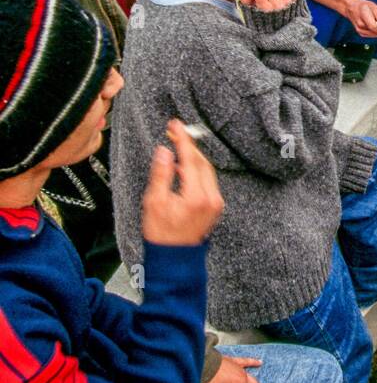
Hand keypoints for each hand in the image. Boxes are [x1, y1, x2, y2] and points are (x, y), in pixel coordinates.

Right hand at [142, 119, 224, 246]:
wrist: (174, 257)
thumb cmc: (162, 233)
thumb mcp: (154, 202)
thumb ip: (161, 174)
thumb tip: (164, 151)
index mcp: (196, 197)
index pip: (191, 160)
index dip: (183, 139)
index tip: (176, 125)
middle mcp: (211, 198)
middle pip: (202, 162)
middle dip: (188, 146)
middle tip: (175, 133)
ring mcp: (216, 203)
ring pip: (207, 170)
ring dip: (193, 158)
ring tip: (177, 148)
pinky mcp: (215, 206)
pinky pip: (208, 180)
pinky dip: (197, 170)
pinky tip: (184, 168)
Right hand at [345, 0, 376, 37]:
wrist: (352, 8)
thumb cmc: (363, 6)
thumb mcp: (373, 5)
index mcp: (363, 15)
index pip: (373, 26)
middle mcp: (360, 24)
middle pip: (374, 31)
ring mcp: (359, 30)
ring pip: (374, 34)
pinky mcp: (360, 33)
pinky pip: (371, 35)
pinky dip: (375, 32)